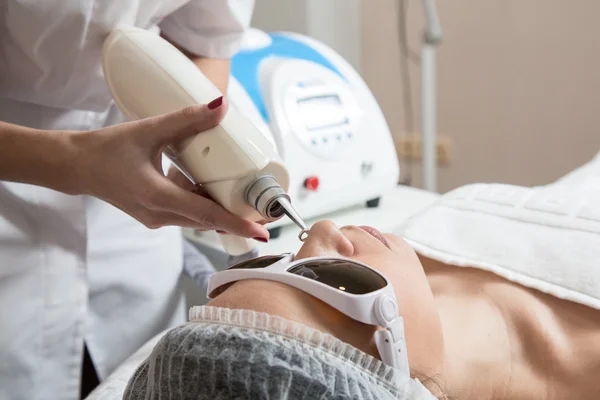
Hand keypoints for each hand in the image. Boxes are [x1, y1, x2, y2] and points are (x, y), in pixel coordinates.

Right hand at [71, 96, 268, 239]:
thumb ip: (185, 120)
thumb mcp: (148, 131)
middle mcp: (158, 214)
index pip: (206, 215)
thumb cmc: (106, 150)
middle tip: (262, 210)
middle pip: (207, 219)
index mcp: (157, 196)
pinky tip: (208, 185)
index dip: (236, 223)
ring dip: (218, 208)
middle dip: (236, 215)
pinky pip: (185, 213)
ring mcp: (155, 218)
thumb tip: (220, 108)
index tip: (260, 231)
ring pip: (197, 218)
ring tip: (241, 194)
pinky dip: (201, 202)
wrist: (76, 166)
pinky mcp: (153, 214)